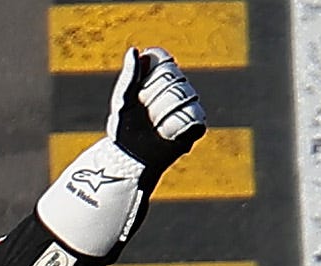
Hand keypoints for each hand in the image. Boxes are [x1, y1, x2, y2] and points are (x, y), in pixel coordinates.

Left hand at [106, 48, 205, 178]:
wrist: (131, 160)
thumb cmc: (124, 130)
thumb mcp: (123, 102)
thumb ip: (129, 77)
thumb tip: (134, 50)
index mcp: (160, 78)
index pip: (165, 63)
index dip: (152, 79)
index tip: (141, 95)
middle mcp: (177, 88)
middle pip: (176, 81)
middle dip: (155, 102)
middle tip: (146, 117)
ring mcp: (189, 106)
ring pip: (186, 98)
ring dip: (165, 116)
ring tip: (156, 128)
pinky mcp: (197, 126)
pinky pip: (195, 117)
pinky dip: (178, 128)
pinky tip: (167, 135)